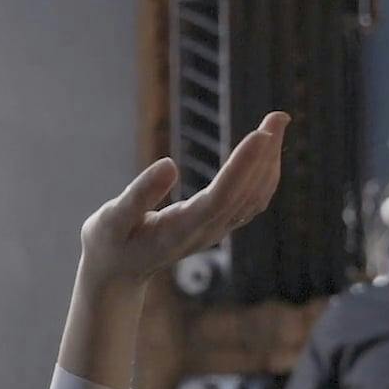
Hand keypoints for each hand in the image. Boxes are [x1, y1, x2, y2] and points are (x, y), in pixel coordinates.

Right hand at [76, 112, 288, 291]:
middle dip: (264, 154)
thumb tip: (169, 164)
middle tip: (278, 116)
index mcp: (179, 230)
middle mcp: (205, 232)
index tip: (260, 135)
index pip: (220, 198)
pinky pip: (251, 201)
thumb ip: (138, 195)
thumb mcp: (112, 220)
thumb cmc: (110, 243)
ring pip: (254, 197)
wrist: (118, 272)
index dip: (242, 167)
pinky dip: (264, 173)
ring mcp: (215, 231)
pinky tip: (267, 151)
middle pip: (245, 194)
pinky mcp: (217, 226)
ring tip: (277, 122)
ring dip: (270, 160)